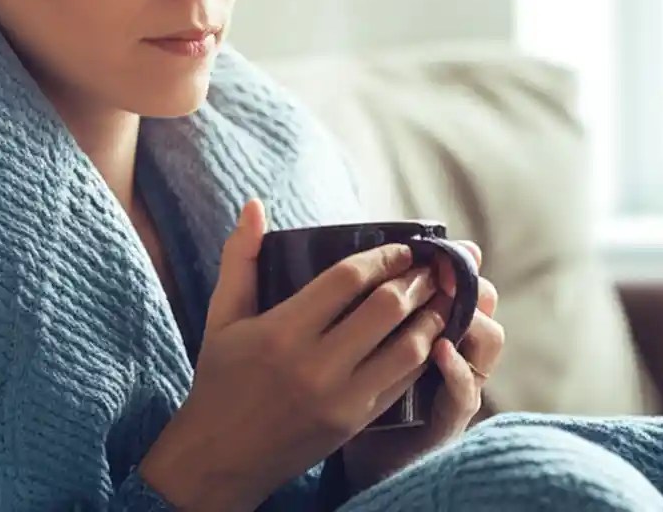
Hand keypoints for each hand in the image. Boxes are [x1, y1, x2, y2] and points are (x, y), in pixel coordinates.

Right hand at [138, 200, 448, 511]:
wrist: (219, 457)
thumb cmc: (219, 380)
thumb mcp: (222, 317)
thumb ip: (240, 259)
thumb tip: (254, 205)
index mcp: (281, 332)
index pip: (346, 280)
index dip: (382, 257)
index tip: (403, 247)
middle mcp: (315, 365)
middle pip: (385, 309)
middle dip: (417, 280)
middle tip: (434, 264)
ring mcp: (340, 397)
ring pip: (406, 346)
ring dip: (431, 316)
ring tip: (442, 295)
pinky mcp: (356, 421)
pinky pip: (402, 381)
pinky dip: (422, 353)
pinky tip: (430, 335)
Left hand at [340, 245, 503, 492]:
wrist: (360, 453)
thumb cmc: (352, 391)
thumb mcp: (356, 338)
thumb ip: (363, 300)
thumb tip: (360, 254)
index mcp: (432, 321)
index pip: (459, 280)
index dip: (455, 259)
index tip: (437, 243)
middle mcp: (455, 347)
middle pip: (483, 300)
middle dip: (466, 279)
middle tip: (449, 264)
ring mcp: (458, 382)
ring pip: (487, 339)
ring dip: (469, 315)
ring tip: (445, 300)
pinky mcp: (450, 418)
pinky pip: (466, 390)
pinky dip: (457, 368)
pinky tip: (440, 349)